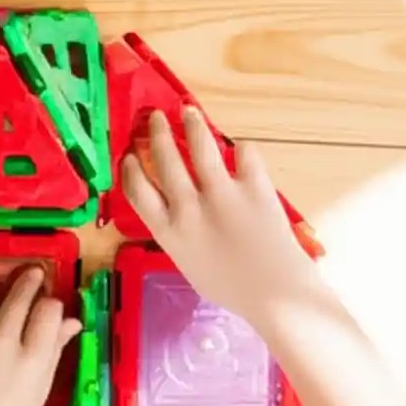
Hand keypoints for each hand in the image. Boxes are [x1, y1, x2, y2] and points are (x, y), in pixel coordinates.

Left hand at [0, 267, 81, 405]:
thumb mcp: (38, 391)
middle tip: (33, 273)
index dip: (51, 305)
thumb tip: (72, 322)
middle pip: (18, 298)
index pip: (48, 311)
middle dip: (28, 283)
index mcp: (31, 359)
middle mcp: (2, 342)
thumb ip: (53, 352)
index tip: (50, 302)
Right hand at [121, 108, 320, 324]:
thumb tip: (177, 215)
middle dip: (157, 135)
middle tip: (155, 119)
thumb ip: (179, 237)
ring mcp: (221, 193)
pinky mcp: (253, 186)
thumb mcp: (190, 266)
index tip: (130, 155)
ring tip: (188, 111)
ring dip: (192, 125)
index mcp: (169, 232)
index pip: (137, 190)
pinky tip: (241, 149)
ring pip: (199, 146)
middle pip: (164, 160)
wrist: (276, 294)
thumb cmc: (232, 290)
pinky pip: (244, 154)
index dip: (131, 169)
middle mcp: (189, 208)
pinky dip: (241, 150)